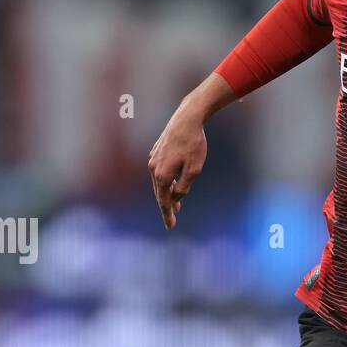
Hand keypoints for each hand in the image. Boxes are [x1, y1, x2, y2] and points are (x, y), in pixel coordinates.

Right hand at [148, 107, 207, 229]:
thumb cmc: (193, 144)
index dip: (167, 215)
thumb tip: (176, 198)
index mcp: (162, 175)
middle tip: (172, 220)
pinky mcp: (156, 152)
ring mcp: (153, 159)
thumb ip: (184, 187)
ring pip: (158, 182)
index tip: (170, 226)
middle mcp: (153, 168)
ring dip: (166, 194)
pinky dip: (164, 182)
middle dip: (166, 206)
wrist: (187, 119)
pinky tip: (171, 184)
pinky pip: (159, 173)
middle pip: (159, 193)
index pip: (164, 201)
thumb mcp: (194, 169)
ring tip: (175, 205)